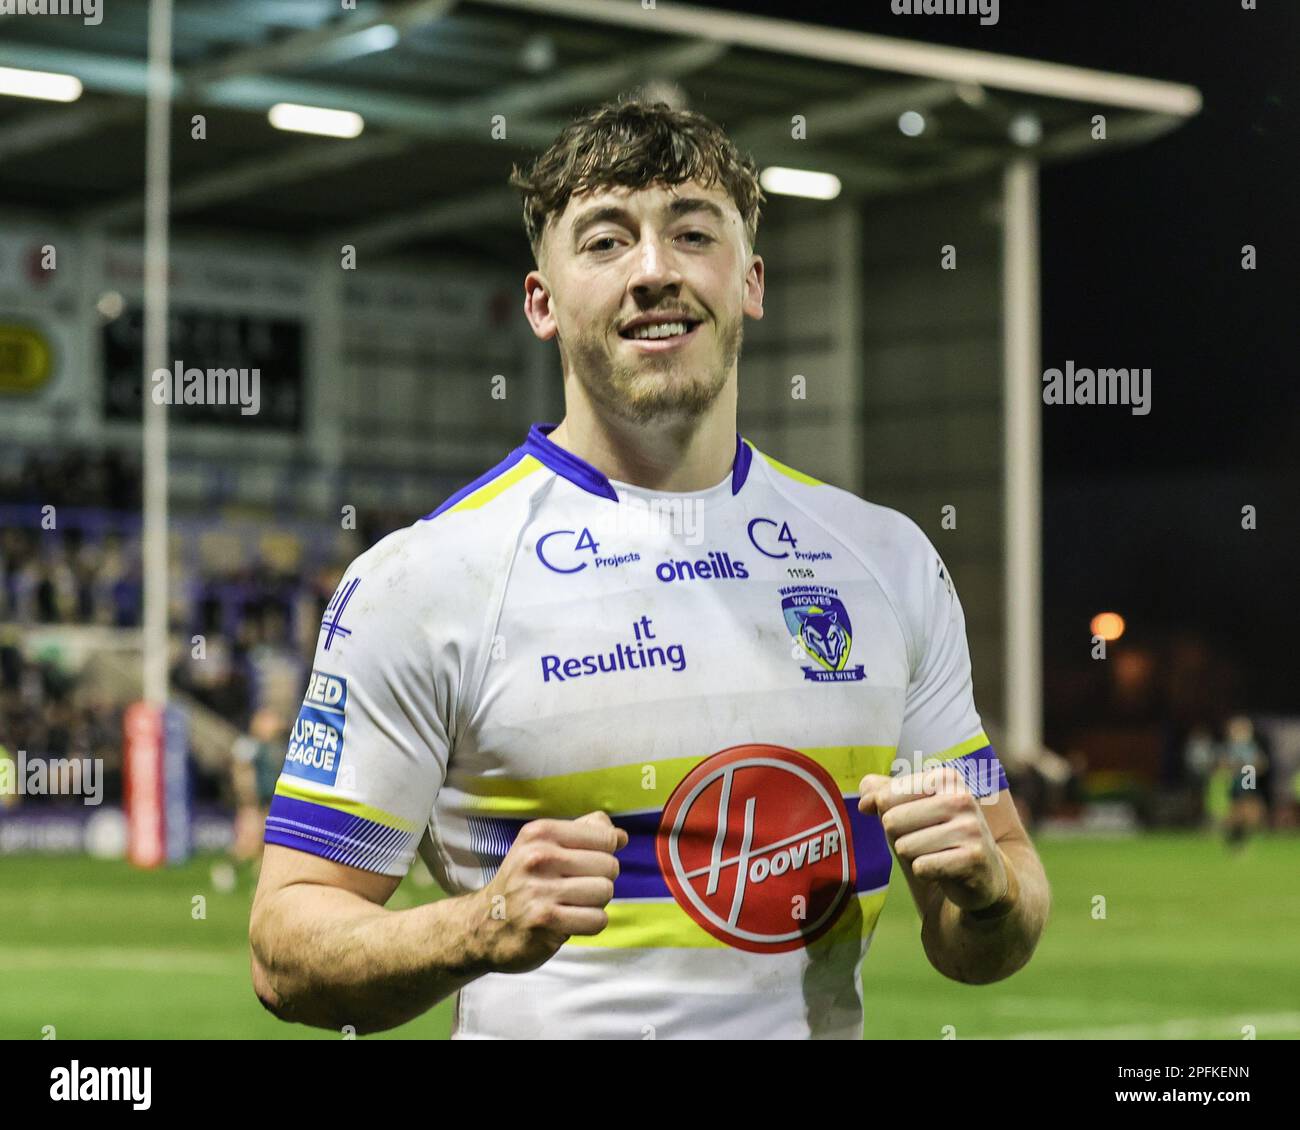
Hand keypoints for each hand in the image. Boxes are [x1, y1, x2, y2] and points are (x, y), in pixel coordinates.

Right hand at [472, 811, 626, 973]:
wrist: (482, 925)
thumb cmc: (523, 882)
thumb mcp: (542, 846)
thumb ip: (583, 833)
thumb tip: (621, 836)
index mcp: (540, 833)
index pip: (605, 836)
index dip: (605, 853)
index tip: (586, 864)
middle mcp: (538, 858)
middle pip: (609, 866)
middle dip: (600, 880)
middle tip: (575, 888)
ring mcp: (540, 891)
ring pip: (605, 892)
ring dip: (596, 903)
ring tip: (572, 904)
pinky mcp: (545, 922)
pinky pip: (597, 920)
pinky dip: (590, 923)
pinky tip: (569, 922)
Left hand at [858, 766, 1008, 913]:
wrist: (985, 874)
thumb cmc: (940, 836)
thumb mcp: (912, 810)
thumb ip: (884, 795)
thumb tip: (864, 797)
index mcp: (944, 778)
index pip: (886, 796)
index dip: (886, 815)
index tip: (908, 821)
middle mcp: (961, 798)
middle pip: (892, 821)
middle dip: (900, 838)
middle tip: (926, 842)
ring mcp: (971, 828)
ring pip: (905, 847)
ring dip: (914, 857)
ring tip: (936, 855)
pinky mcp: (973, 858)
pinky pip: (921, 867)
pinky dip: (925, 873)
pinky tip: (944, 870)